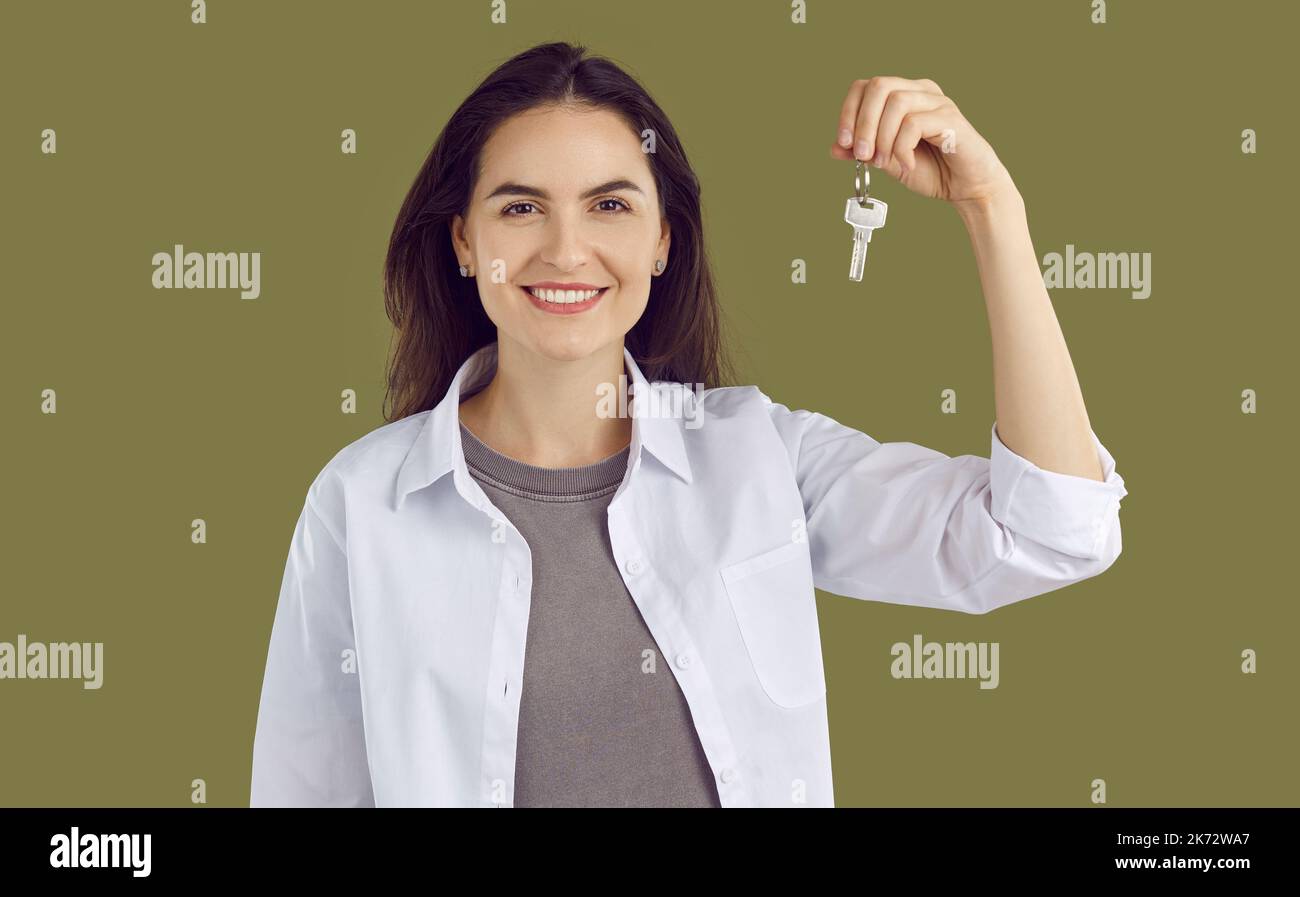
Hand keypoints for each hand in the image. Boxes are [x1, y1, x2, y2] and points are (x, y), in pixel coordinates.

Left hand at [830, 76, 1018, 210]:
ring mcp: (937, 101)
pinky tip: (907, 165)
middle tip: (861, 154)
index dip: (848, 112)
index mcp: (903, 95)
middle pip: (878, 86)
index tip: (845, 144)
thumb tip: (835, 148)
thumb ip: (863, 152)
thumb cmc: (932, 170)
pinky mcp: (950, 118)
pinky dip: (902, 148)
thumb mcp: (887, 162)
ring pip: (896, 103)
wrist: (966, 188)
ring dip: (882, 137)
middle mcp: (920, 91)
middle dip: (862, 123)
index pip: (865, 86)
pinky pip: (914, 124)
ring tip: (884, 162)